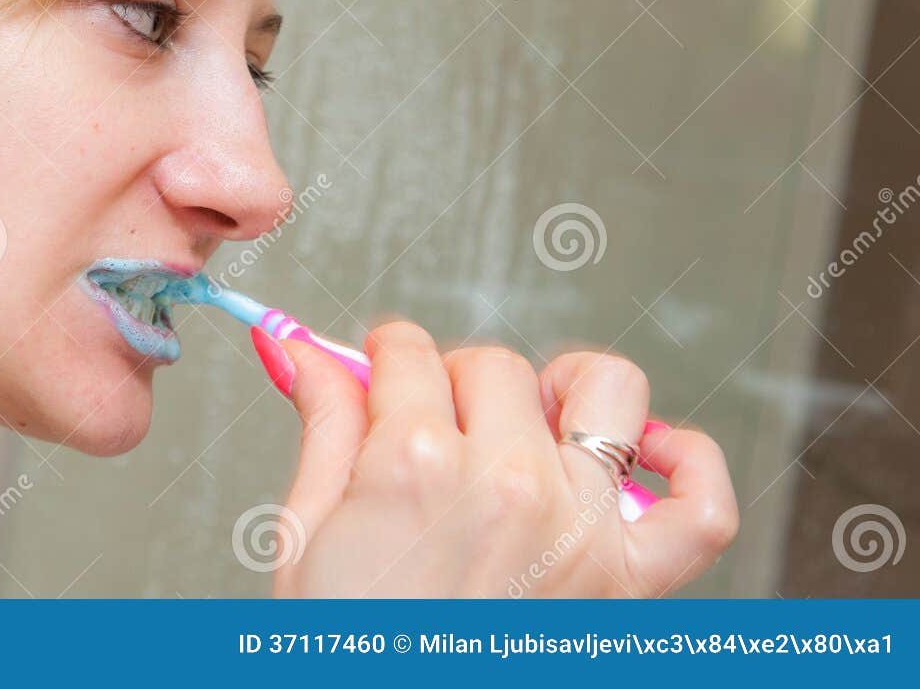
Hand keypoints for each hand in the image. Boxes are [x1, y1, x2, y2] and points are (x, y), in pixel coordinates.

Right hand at [261, 321, 737, 596]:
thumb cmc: (349, 651)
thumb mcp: (306, 534)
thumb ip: (324, 427)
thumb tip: (302, 351)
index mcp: (416, 465)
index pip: (407, 352)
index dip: (383, 355)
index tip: (378, 366)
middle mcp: (508, 483)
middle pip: (493, 365)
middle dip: (452, 379)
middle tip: (428, 420)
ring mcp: (580, 528)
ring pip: (604, 391)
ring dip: (563, 387)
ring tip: (529, 417)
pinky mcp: (629, 583)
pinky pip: (700, 504)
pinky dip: (688, 462)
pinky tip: (644, 451)